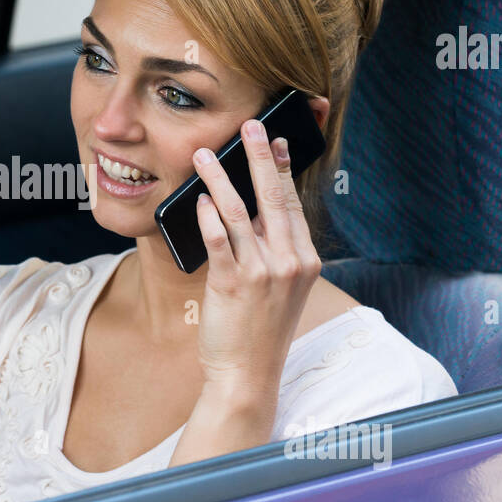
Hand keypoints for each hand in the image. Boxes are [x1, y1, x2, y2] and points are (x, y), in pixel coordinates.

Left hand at [192, 119, 322, 398]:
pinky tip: (198, 200)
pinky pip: (220, 240)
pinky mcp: (234, 284)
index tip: (275, 140)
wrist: (248, 374)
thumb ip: (270, 250)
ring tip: (204, 155)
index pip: (293, 204)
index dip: (281, 169)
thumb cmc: (258, 331)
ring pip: (241, 212)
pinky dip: (208, 216)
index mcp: (303, 260)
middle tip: (250, 126)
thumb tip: (246, 209)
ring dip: (220, 179)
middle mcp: (288, 262)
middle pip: (274, 198)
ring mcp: (263, 273)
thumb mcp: (278, 288)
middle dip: (260, 158)